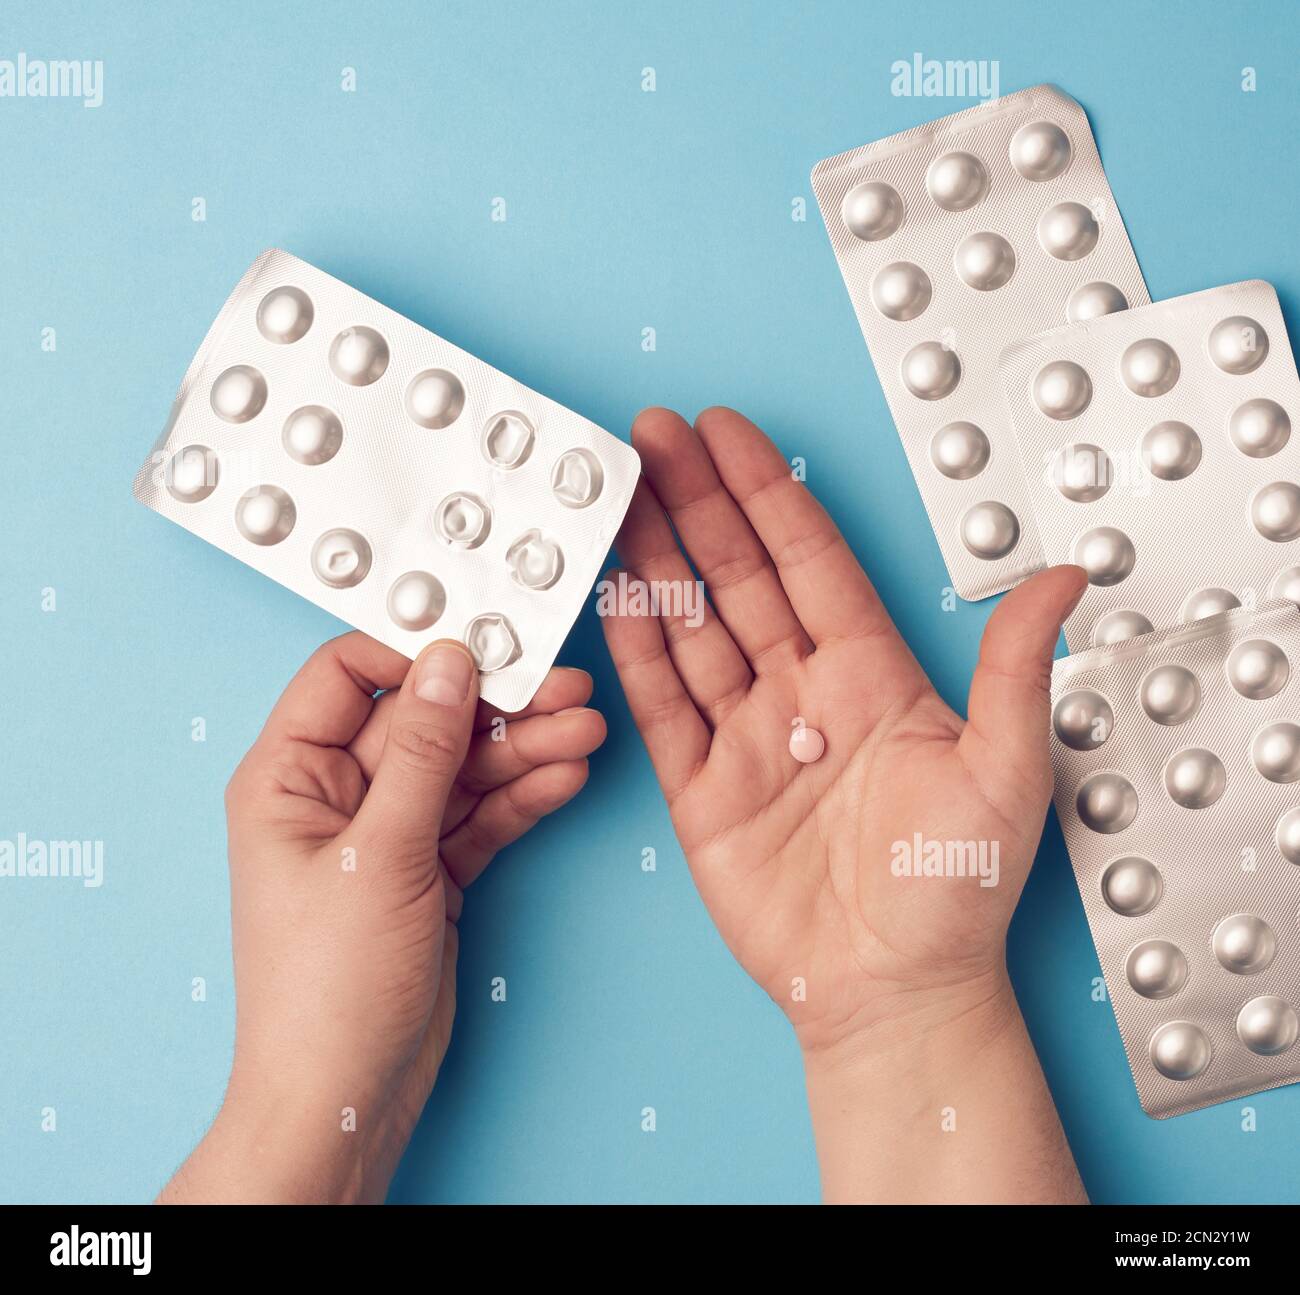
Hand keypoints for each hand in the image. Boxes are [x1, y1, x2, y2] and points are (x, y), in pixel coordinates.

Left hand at [159, 634, 604, 1203]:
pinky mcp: (430, 871)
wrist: (349, 1094)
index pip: (347, 675)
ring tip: (584, 732)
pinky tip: (564, 777)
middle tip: (563, 690)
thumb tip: (445, 661)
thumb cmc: (326, 988)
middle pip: (422, 722)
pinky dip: (521, 798)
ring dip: (523, 751)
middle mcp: (335, 797)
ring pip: (462, 769)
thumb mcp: (379, 853)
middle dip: (495, 707)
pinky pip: (480, 815)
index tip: (481, 643)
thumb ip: (419, 752)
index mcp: (288, 777)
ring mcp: (387, 834)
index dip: (414, 653)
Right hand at [602, 406, 1087, 1202]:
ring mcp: (747, 738)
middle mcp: (803, 694)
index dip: (765, 494)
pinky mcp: (701, 790)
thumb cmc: (954, 892)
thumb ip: (1015, 671)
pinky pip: (661, 706)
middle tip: (652, 436)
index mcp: (870, 676)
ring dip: (654, 560)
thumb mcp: (1005, 775)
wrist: (890, 993)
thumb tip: (1064, 575)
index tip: (726, 433)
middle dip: (695, 504)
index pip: (809, 562)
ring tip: (618, 495)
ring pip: (690, 628)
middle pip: (739, 578)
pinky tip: (612, 594)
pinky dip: (634, 650)